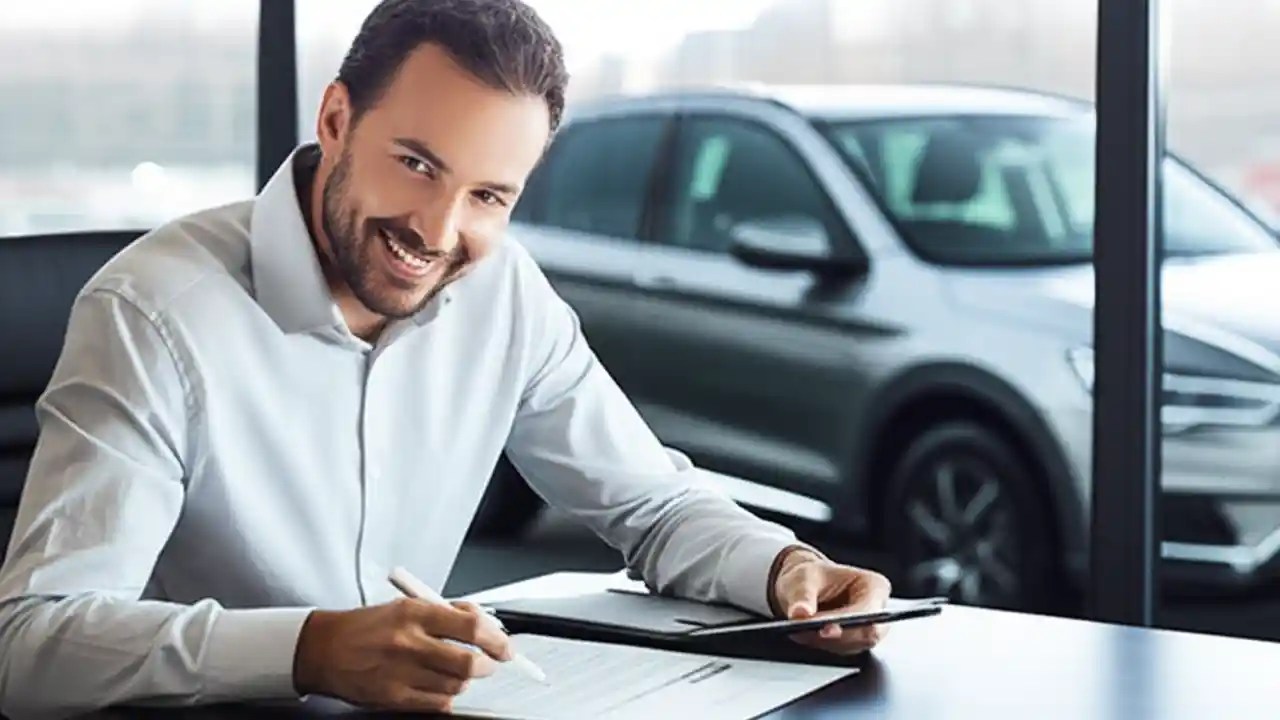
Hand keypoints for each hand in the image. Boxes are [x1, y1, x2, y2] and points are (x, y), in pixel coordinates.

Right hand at [293, 598, 510, 712]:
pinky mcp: (393, 697)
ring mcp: (401, 672)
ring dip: (464, 680)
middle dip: (487, 665)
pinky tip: (437, 686)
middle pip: (469, 662)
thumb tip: (485, 622)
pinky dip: (446, 696)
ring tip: (453, 671)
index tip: (505, 646)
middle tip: (489, 663)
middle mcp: (409, 642)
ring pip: (456, 685)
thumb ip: (447, 612)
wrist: (325, 649)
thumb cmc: (368, 627)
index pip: (471, 627)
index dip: (496, 639)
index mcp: (415, 613)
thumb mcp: (407, 606)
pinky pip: (438, 703)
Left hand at [770, 548, 892, 654]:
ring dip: (823, 642)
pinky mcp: (853, 643)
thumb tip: (800, 614)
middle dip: (834, 637)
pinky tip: (804, 634)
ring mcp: (867, 630)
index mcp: (874, 586)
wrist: (802, 586)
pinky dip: (819, 645)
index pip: (869, 612)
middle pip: (864, 636)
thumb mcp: (802, 578)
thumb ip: (802, 595)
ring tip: (799, 629)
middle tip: (804, 633)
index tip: (824, 630)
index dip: (850, 625)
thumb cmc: (809, 577)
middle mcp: (876, 610)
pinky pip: (839, 651)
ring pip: (850, 647)